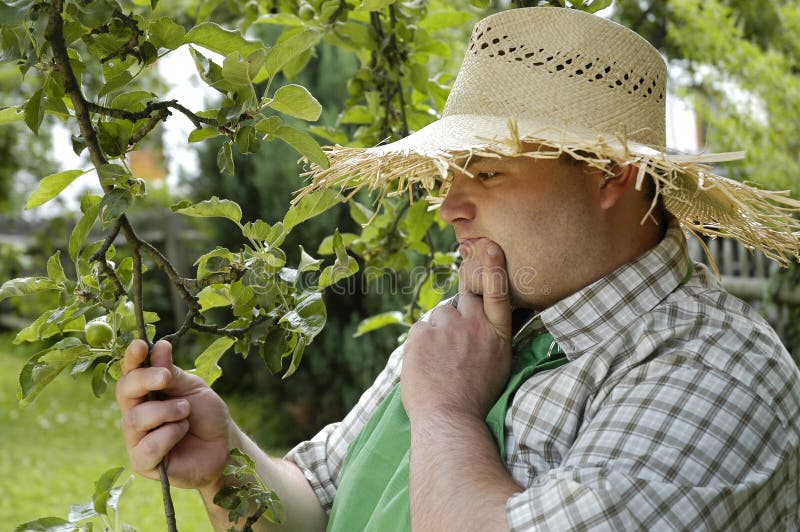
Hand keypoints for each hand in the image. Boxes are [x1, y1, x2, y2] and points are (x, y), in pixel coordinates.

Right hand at [116, 339, 232, 488]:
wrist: (224, 446)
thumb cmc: (207, 415)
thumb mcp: (193, 388)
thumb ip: (172, 373)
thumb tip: (159, 346)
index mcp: (145, 392)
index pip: (130, 372)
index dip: (132, 358)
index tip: (141, 345)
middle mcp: (135, 413)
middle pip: (124, 391)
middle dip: (144, 380)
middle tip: (165, 379)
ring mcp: (136, 438)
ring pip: (135, 419)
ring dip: (166, 411)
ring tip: (186, 412)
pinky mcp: (143, 461)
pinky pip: (148, 446)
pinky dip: (170, 435)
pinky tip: (182, 433)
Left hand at [402, 238, 512, 421]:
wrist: (449, 419)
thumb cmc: (474, 399)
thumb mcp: (497, 366)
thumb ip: (489, 337)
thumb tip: (477, 322)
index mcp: (498, 334)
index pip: (498, 291)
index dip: (493, 266)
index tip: (489, 246)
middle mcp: (474, 324)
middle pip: (463, 298)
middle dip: (458, 311)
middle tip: (453, 339)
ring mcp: (447, 326)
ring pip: (439, 316)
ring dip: (437, 332)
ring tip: (439, 363)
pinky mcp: (422, 332)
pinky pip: (420, 329)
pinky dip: (420, 344)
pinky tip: (425, 366)